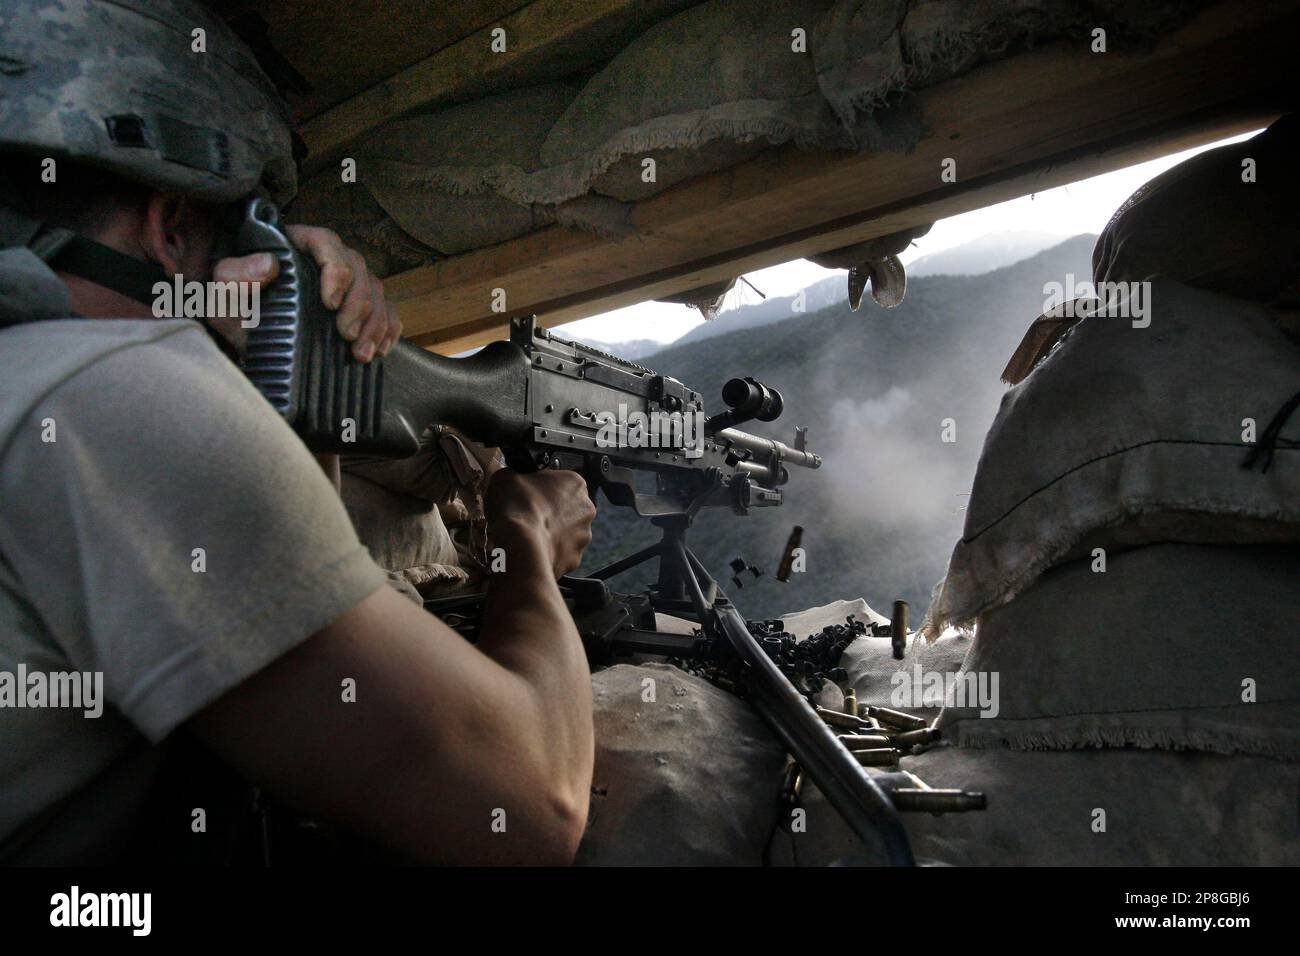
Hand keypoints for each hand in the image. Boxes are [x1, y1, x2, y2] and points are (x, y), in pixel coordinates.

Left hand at [212, 225, 400, 361]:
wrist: (242, 333)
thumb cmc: (233, 305)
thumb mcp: (224, 291)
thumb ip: (236, 275)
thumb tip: (268, 265)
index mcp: (297, 244)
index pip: (327, 242)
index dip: (336, 269)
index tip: (330, 302)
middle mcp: (328, 259)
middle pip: (359, 270)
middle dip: (359, 305)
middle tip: (346, 334)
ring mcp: (348, 285)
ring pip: (376, 292)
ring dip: (375, 323)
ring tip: (361, 353)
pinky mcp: (358, 309)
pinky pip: (387, 311)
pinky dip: (388, 330)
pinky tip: (379, 350)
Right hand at [485, 470, 595, 578]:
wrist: (520, 546)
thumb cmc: (517, 507)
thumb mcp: (507, 476)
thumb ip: (517, 474)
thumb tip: (515, 479)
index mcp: (575, 483)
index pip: (562, 482)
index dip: (543, 489)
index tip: (530, 495)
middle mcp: (586, 509)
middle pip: (567, 508)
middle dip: (551, 513)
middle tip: (529, 516)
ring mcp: (582, 536)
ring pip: (566, 533)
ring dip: (551, 533)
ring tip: (528, 535)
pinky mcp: (574, 559)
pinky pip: (561, 554)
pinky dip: (549, 553)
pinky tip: (532, 550)